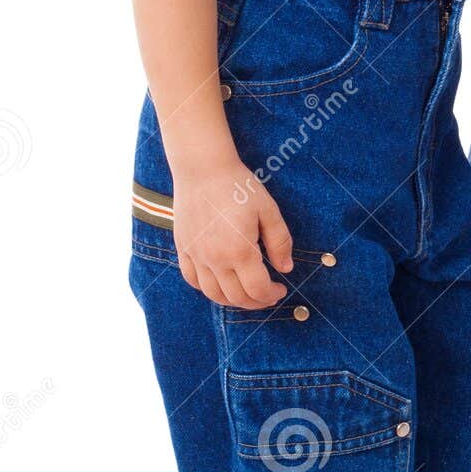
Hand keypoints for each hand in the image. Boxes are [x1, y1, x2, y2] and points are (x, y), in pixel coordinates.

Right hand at [172, 158, 293, 307]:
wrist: (203, 169)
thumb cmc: (238, 186)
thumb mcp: (268, 209)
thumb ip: (279, 241)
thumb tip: (286, 268)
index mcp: (240, 251)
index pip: (257, 290)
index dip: (271, 295)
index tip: (280, 289)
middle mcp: (215, 259)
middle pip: (236, 297)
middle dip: (256, 302)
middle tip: (267, 295)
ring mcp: (196, 256)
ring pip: (213, 294)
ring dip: (232, 300)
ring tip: (246, 293)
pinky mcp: (184, 249)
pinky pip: (193, 280)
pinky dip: (207, 289)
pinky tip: (220, 282)